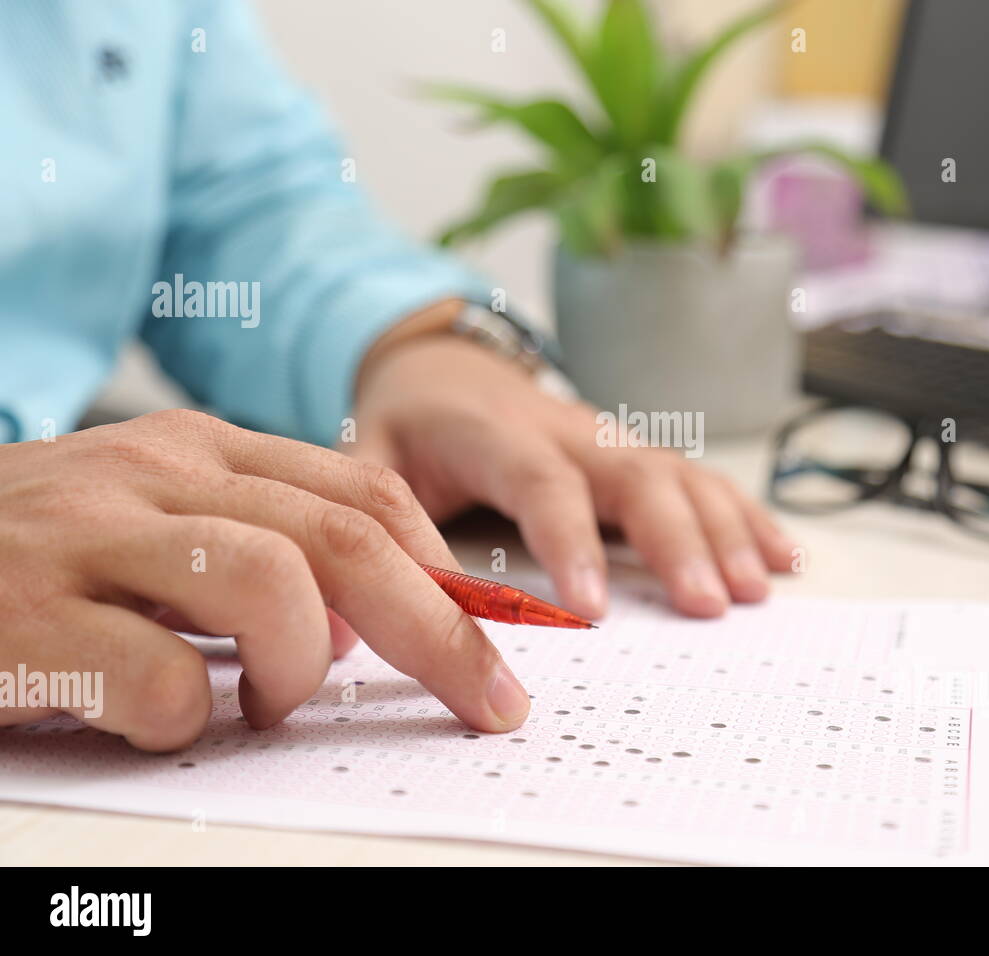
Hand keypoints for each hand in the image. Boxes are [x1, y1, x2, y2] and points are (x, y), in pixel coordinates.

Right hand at [0, 410, 531, 749]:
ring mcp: (87, 540)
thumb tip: (363, 622)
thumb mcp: (159, 520)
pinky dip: (190, 716)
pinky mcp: (26, 619)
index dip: (446, 568)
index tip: (497, 634)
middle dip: (439, 629)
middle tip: (488, 698)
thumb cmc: (41, 552)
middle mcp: (153, 476)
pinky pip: (159, 677)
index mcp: (200, 449)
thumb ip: (261, 545)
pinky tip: (166, 718)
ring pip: (270, 586)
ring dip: (299, 666)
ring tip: (273, 701)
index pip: (362, 492)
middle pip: (345, 541)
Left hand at [347, 334, 795, 619]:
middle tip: (709, 606)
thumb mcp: (371, 458)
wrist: (444, 366)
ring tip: (754, 591)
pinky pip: (699, 477)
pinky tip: (781, 554)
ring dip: (724, 530)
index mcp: (499, 435)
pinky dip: (745, 514)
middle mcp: (569, 431)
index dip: (573, 543)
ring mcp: (610, 438)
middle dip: (679, 540)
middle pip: (637, 474)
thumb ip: (379, 517)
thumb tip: (388, 599)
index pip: (544, 484)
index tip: (595, 608)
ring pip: (680, 474)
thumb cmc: (411, 423)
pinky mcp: (634, 452)